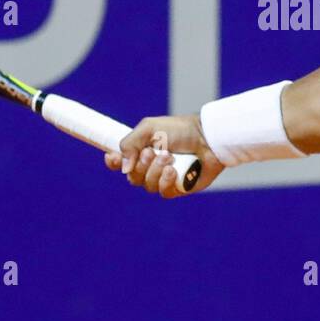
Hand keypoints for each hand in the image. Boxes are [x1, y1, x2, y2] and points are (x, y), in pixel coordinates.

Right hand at [105, 114, 225, 198]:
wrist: (207, 137)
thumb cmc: (180, 130)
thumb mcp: (150, 128)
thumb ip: (130, 143)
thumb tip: (124, 168)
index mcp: (141, 151)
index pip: (120, 162)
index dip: (113, 162)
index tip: (112, 157)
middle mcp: (150, 167)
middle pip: (132, 177)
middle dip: (140, 165)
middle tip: (152, 152)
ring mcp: (164, 179)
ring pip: (147, 185)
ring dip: (155, 171)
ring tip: (169, 157)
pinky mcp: (178, 188)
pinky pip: (163, 192)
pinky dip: (166, 181)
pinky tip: (174, 171)